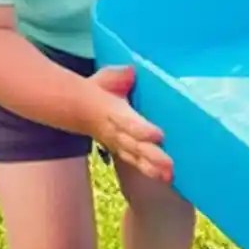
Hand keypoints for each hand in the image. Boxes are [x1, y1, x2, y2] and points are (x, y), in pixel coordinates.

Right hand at [89, 66, 173, 182]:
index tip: (158, 136)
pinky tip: (165, 177)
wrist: (77, 108)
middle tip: (170, 165)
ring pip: (136, 157)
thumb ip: (117, 76)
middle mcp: (116, 131)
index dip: (141, 130)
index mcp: (113, 112)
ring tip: (170, 176)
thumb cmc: (99, 90)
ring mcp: (118, 143)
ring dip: (152, 167)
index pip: (128, 122)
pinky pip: (136, 162)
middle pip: (135, 146)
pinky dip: (149, 170)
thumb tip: (130, 71)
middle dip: (152, 156)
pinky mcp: (123, 150)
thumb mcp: (106, 78)